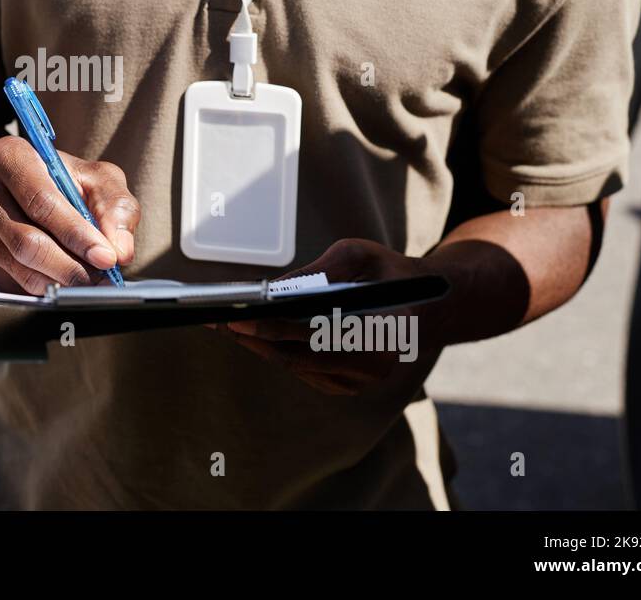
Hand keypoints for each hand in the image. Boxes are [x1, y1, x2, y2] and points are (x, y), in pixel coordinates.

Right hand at [0, 136, 139, 294]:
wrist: (18, 188)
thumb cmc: (62, 180)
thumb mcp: (96, 177)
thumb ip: (115, 206)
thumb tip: (120, 250)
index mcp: (9, 157)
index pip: (41, 202)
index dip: (76, 233)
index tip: (106, 256)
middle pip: (27, 241)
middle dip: (71, 266)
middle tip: (103, 277)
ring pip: (21, 268)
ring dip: (61, 282)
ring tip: (92, 281)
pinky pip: (14, 285)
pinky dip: (47, 290)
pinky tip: (68, 281)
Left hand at [221, 239, 434, 394]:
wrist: (425, 307)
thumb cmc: (390, 274)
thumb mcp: (361, 254)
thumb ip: (322, 269)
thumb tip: (276, 289)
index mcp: (381, 335)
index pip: (314, 335)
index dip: (271, 328)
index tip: (236, 317)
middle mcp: (372, 368)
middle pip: (297, 356)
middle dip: (253, 337)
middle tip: (215, 320)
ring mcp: (359, 382)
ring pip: (295, 366)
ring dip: (259, 345)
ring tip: (224, 325)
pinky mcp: (346, 386)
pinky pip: (301, 370)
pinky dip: (276, 351)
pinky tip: (252, 335)